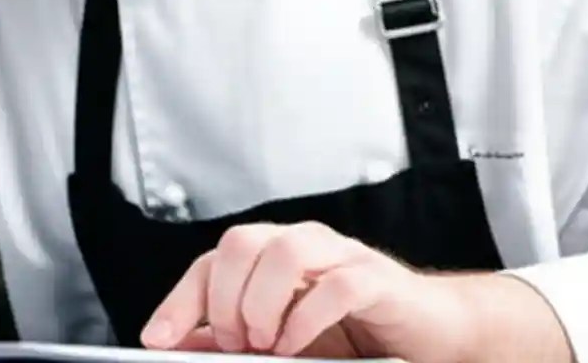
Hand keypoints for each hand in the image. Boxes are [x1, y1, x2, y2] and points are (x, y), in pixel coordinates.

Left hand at [138, 222, 475, 362]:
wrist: (430, 334)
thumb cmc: (357, 335)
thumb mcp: (282, 341)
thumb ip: (233, 341)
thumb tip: (180, 345)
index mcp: (275, 257)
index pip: (214, 260)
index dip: (181, 298)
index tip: (157, 339)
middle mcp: (305, 246)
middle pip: (241, 242)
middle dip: (224, 298)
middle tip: (233, 343)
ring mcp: (342, 257)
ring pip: (284, 250)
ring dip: (262, 302)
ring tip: (264, 342)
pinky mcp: (377, 280)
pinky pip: (336, 285)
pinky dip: (306, 318)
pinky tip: (296, 344)